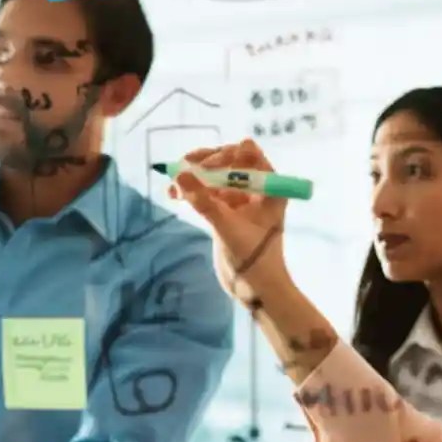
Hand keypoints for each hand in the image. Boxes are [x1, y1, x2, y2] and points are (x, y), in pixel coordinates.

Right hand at [167, 138, 289, 302]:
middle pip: (228, 161)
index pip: (248, 154)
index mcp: (268, 185)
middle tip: (184, 168)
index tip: (206, 167)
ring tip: (174, 184)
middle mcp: (255, 187)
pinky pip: (206, 192)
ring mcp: (239, 198)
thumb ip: (204, 201)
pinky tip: (173, 194)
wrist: (254, 287)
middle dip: (205, 163)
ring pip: (214, 176)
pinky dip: (191, 191)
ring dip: (194, 176)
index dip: (225, 155)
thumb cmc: (253, 256)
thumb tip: (179, 176)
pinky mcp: (224, 210)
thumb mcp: (227, 226)